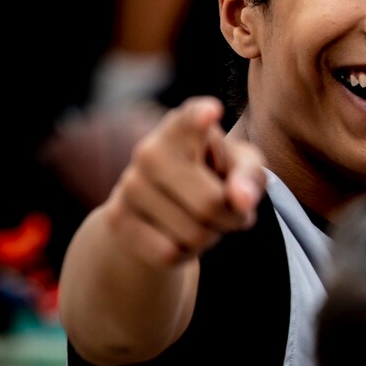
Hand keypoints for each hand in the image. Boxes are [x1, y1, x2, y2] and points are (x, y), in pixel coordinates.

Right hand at [101, 96, 264, 268]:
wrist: (160, 210)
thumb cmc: (215, 177)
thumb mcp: (242, 169)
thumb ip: (249, 178)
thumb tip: (240, 201)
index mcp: (184, 128)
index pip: (189, 119)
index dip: (199, 118)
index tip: (210, 112)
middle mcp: (150, 150)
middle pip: (210, 203)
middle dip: (233, 218)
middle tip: (231, 210)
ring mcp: (129, 185)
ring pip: (193, 233)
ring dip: (211, 236)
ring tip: (202, 219)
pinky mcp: (116, 219)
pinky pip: (169, 253)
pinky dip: (186, 253)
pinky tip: (177, 236)